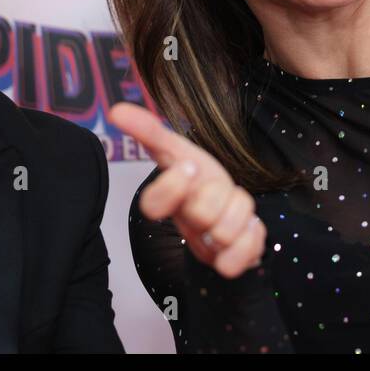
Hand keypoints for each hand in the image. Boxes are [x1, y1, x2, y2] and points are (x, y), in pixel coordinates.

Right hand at [109, 101, 266, 278]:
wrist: (229, 214)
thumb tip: (117, 110)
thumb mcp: (178, 150)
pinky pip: (243, 256)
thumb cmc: (201, 180)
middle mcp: (185, 225)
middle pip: (201, 212)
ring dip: (239, 211)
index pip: (152, 204)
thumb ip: (149, 131)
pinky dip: (251, 237)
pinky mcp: (231, 260)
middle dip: (218, 194)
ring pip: (226, 231)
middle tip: (216, 193)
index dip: (172, 186)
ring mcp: (206, 246)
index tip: (189, 167)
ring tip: (231, 208)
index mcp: (170, 200)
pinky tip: (245, 228)